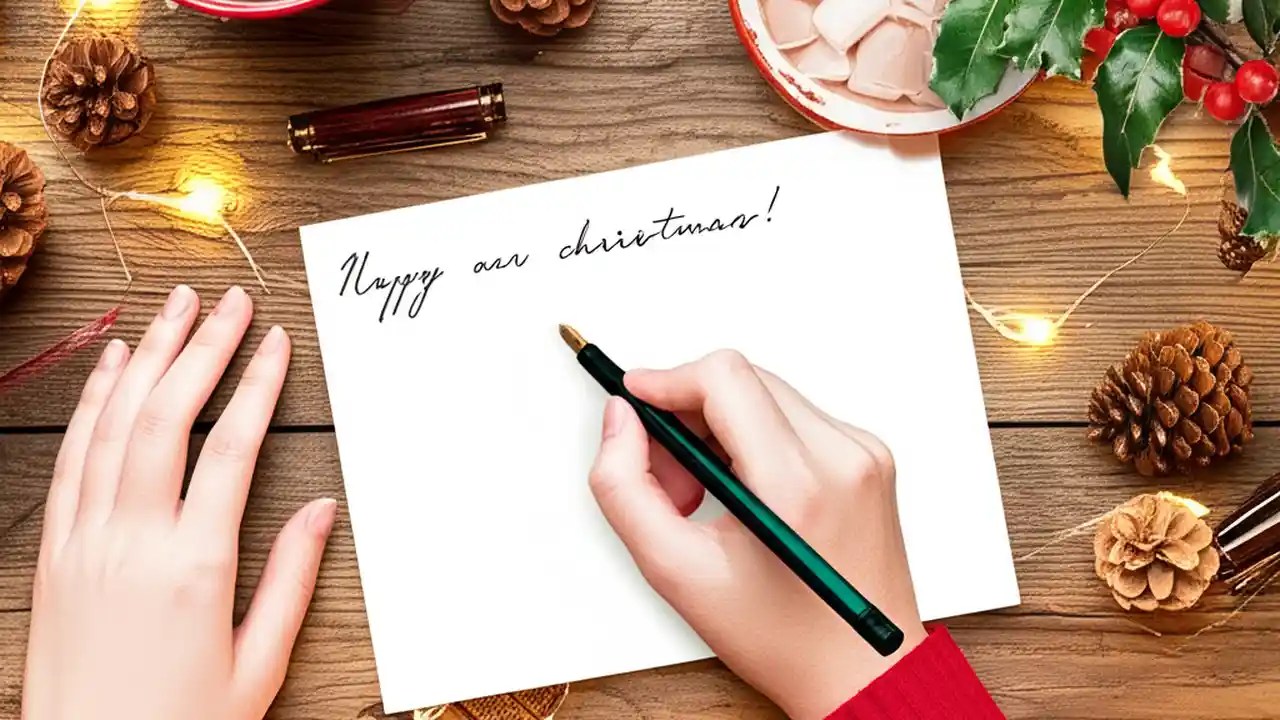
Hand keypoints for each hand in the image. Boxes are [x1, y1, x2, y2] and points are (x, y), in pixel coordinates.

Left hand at [22, 285, 336, 719]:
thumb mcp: (256, 665)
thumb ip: (291, 580)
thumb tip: (319, 510)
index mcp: (194, 567)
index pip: (230, 448)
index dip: (256, 385)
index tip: (276, 340)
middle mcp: (132, 541)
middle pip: (168, 417)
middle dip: (202, 348)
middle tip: (229, 300)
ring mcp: (84, 541)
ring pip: (113, 425)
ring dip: (147, 358)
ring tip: (175, 309)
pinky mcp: (54, 552)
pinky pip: (71, 458)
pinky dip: (92, 404)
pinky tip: (112, 367)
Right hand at [588, 350, 928, 719]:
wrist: (862, 672)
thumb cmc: (783, 637)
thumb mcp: (676, 572)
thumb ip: (626, 488)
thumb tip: (621, 422)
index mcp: (798, 483)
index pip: (724, 378)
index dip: (667, 381)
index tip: (635, 401)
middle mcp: (842, 455)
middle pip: (742, 381)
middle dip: (689, 418)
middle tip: (673, 485)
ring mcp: (863, 453)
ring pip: (766, 397)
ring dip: (721, 432)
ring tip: (708, 500)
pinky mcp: (869, 458)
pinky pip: (795, 419)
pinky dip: (756, 443)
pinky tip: (746, 498)